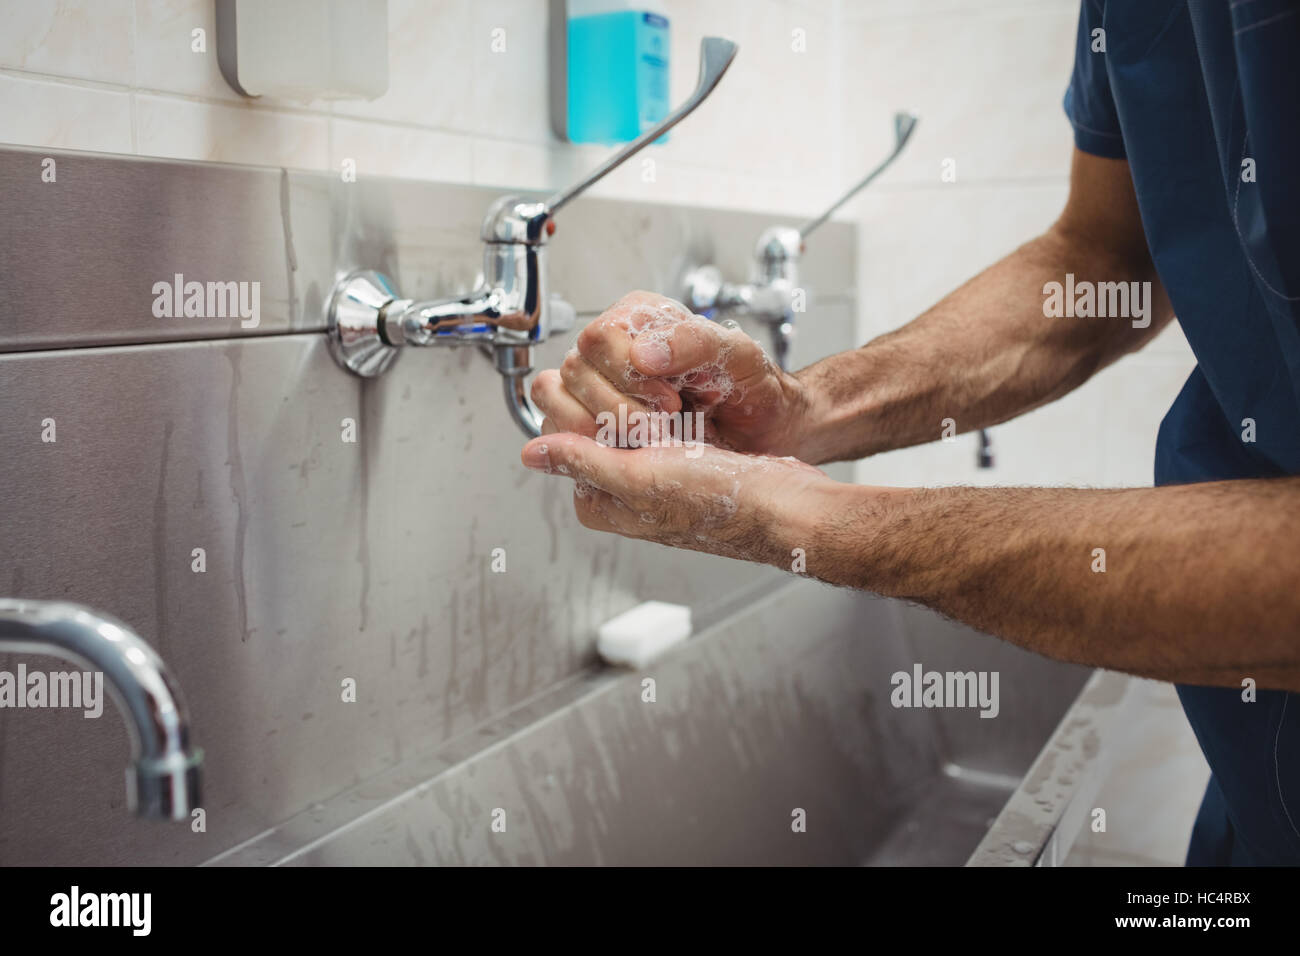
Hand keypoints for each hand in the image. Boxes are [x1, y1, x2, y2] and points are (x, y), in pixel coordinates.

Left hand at [520, 431, 850, 568]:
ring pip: (623, 415)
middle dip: (617, 405)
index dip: (587, 410)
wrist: (786, 505)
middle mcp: (620, 493)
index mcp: (600, 504)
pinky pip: (657, 418)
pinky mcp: (680, 459)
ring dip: (644, 402)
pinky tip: (689, 407)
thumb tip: (531, 454)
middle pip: (591, 424)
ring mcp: (650, 475)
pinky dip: (668, 407)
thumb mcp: (641, 479)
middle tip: (658, 414)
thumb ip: (583, 463)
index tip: (623, 408)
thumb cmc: (721, 502)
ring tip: (677, 413)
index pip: (565, 437)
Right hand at [530, 291, 811, 456]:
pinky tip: (628, 448)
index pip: (600, 338)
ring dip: (597, 425)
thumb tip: (642, 354)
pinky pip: (558, 426)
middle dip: (618, 407)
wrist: (764, 430)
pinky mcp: (590, 421)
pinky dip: (585, 443)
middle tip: (664, 424)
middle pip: (575, 370)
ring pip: (554, 397)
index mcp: (640, 319)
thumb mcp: (740, 356)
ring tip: (646, 438)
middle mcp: (611, 349)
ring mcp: (595, 385)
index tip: (670, 400)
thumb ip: (696, 343)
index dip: (627, 375)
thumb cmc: (754, 389)